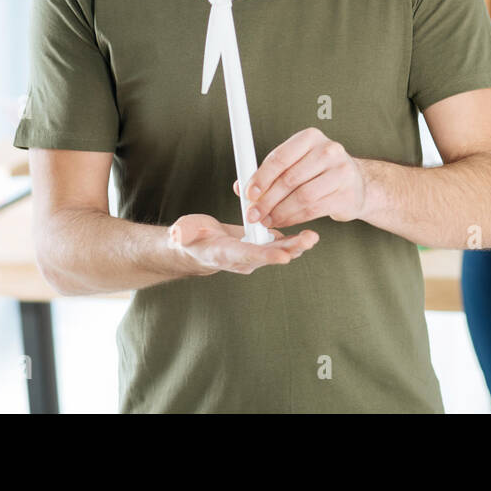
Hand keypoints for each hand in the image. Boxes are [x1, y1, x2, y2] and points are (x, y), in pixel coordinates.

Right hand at [167, 213, 318, 275]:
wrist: (200, 247)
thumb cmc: (191, 238)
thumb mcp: (182, 231)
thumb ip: (181, 233)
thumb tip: (176, 235)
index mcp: (225, 253)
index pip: (247, 255)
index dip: (266, 255)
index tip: (284, 255)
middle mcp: (243, 258)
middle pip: (269, 255)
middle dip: (290, 249)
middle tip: (308, 240)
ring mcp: (254, 255)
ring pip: (279, 251)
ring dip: (297, 245)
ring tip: (313, 236)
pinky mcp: (262, 248)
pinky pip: (281, 245)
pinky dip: (294, 238)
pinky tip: (309, 232)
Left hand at [236, 127, 366, 229]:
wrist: (356, 184)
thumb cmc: (319, 172)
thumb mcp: (294, 164)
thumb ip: (268, 174)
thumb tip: (241, 187)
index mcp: (311, 137)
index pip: (280, 157)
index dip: (261, 177)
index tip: (249, 194)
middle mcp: (328, 151)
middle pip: (289, 179)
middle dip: (267, 200)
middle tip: (254, 214)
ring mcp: (341, 172)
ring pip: (301, 196)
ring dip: (280, 212)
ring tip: (267, 220)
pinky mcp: (346, 194)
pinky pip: (313, 210)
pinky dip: (294, 219)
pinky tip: (283, 222)